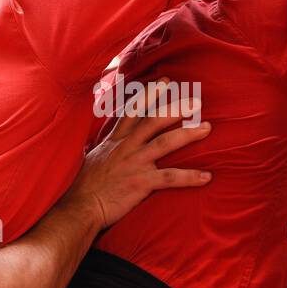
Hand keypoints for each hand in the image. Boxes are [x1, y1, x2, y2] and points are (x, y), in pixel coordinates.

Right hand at [69, 78, 211, 228]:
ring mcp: (134, 163)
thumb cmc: (84, 185)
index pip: (134, 110)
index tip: (166, 80)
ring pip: (165, 142)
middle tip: (197, 101)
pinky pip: (170, 177)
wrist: (80, 206)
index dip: (150, 93)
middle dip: (176, 108)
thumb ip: (107, 146)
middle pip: (154, 120)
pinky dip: (189, 177)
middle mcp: (126, 146)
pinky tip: (206, 177)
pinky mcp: (141, 182)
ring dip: (188, 133)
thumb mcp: (94, 157)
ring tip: (206, 127)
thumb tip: (109, 143)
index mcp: (116, 139)